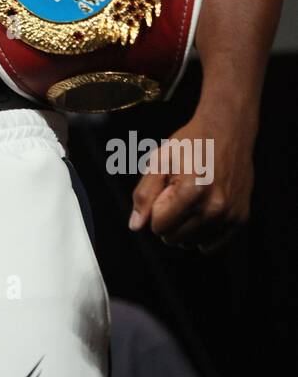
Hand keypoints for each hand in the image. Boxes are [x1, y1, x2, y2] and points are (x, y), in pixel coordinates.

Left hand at [128, 113, 253, 253]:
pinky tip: (204, 211)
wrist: (228, 131)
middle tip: (178, 194)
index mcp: (192, 191)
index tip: (165, 190)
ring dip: (185, 228)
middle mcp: (215, 208)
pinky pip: (211, 246)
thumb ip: (144, 194)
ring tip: (192, 200)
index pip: (158, 226)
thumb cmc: (190, 143)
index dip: (156, 209)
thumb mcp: (160, 160)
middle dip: (169, 220)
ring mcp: (230, 215)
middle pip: (174, 238)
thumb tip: (135, 226)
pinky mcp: (241, 219)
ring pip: (191, 244)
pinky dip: (203, 234)